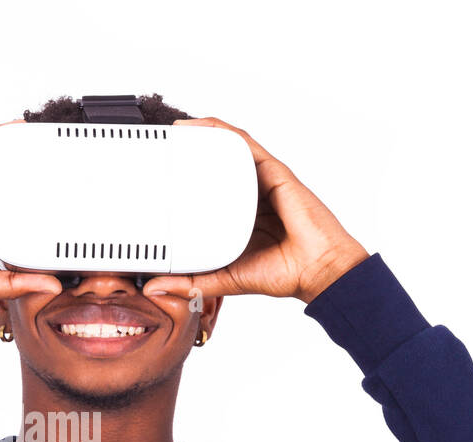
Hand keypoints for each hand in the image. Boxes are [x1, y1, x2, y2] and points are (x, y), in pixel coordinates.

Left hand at [141, 117, 368, 304]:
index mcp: (239, 218)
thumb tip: (155, 286)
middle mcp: (250, 196)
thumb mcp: (223, 279)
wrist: (317, 269)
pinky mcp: (274, 172)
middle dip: (191, 153)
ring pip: (229, 151)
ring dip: (203, 136)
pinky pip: (246, 145)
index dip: (185, 181)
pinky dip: (224, 132)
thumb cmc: (282, 274)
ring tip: (176, 130)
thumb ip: (190, 282)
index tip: (158, 177)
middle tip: (161, 148)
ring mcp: (262, 182)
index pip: (209, 192)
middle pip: (217, 166)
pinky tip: (202, 125)